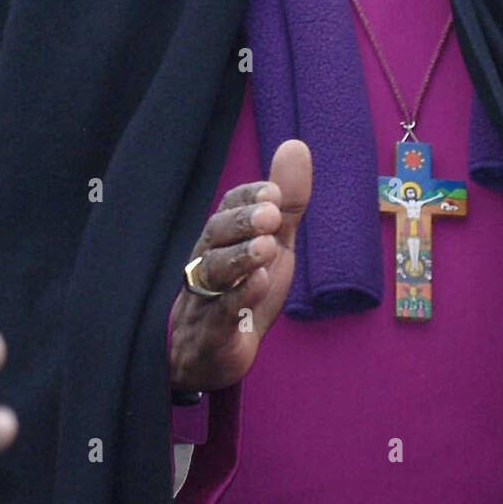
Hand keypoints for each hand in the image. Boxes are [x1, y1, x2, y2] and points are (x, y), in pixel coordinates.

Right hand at [169, 139, 311, 392]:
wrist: (211, 359)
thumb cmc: (241, 292)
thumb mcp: (274, 244)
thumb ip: (287, 203)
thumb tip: (296, 144)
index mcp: (223, 241)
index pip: (226, 209)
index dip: (247, 198)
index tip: (272, 191)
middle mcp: (208, 264)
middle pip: (216, 235)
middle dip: (242, 222)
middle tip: (271, 215)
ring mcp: (206, 300)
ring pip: (214, 273)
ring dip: (241, 257)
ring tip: (268, 247)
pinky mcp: (212, 336)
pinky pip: (219, 315)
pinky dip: (239, 298)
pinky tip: (259, 283)